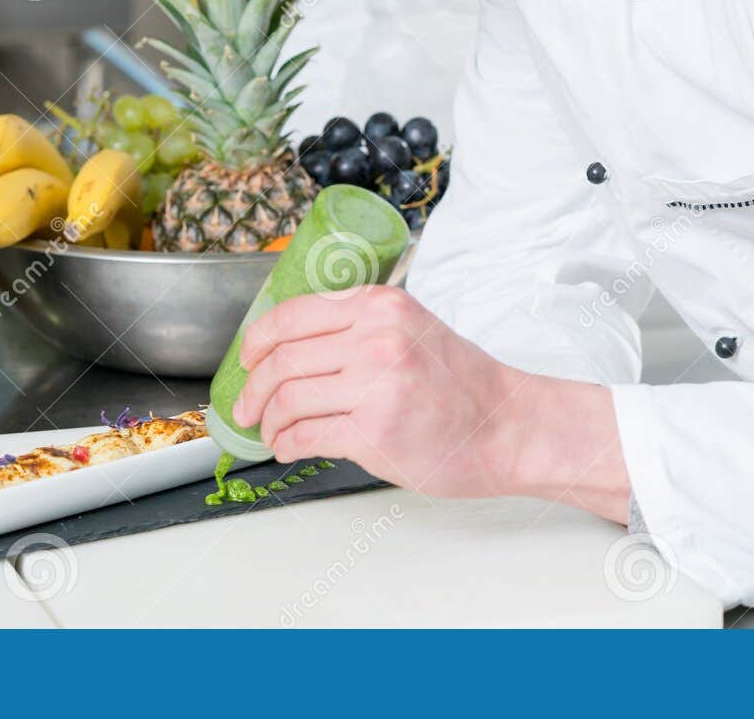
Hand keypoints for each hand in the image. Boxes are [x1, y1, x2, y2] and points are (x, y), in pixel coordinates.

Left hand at [232, 285, 525, 498]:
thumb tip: (289, 347)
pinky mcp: (375, 432)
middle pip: (282, 360)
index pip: (292, 315)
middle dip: (253, 389)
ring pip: (288, 398)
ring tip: (272, 432)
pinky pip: (306, 436)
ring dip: (269, 421)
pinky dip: (286, 445)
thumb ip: (359, 328)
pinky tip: (289, 448)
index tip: (247, 361)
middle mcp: (376, 338)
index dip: (256, 342)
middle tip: (246, 408)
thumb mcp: (412, 328)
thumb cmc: (461, 384)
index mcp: (380, 305)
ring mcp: (376, 385)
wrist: (507, 425)